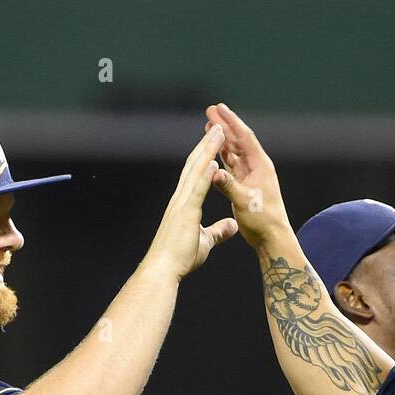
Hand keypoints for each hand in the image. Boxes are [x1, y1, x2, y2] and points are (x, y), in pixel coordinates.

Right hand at [143, 124, 237, 281]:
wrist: (163, 269)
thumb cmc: (180, 259)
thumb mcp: (205, 241)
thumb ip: (218, 231)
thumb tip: (231, 227)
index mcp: (185, 204)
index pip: (197, 174)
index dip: (206, 156)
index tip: (215, 141)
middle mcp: (181, 198)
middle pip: (195, 164)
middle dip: (206, 144)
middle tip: (216, 125)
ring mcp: (182, 203)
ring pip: (196, 170)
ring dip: (208, 149)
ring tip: (218, 130)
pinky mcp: (185, 211)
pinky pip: (198, 188)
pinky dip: (207, 173)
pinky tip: (215, 159)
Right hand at [204, 103, 294, 248]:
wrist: (272, 238)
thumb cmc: (263, 221)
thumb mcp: (245, 202)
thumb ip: (229, 186)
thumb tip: (213, 173)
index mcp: (260, 166)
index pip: (244, 137)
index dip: (231, 122)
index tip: (219, 108)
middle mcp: (256, 167)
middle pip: (238, 141)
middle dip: (224, 125)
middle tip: (210, 110)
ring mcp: (250, 176)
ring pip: (234, 152)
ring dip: (222, 139)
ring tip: (209, 125)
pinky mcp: (244, 186)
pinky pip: (231, 166)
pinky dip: (223, 156)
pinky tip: (214, 150)